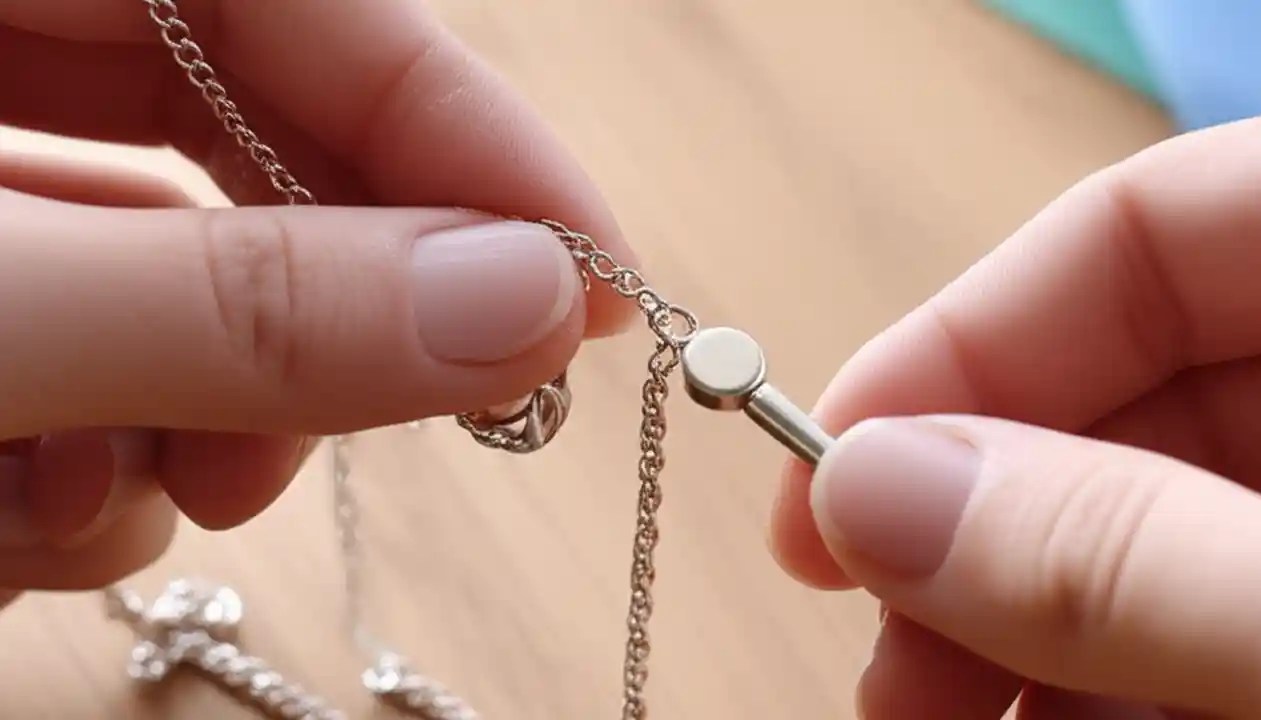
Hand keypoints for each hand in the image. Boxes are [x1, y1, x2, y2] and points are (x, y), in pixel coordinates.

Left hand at [0, 1, 632, 606]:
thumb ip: (238, 304)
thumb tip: (526, 300)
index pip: (308, 2)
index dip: (470, 129)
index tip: (593, 281)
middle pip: (260, 139)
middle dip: (338, 304)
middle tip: (439, 406)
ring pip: (189, 283)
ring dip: (202, 423)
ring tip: (138, 497)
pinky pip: (104, 366)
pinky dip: (105, 464)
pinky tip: (33, 513)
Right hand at [772, 114, 1260, 718]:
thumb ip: (1126, 551)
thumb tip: (869, 492)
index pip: (1152, 230)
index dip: (969, 334)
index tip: (828, 466)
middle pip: (1124, 398)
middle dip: (974, 524)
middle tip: (880, 648)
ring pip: (1144, 535)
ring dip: (1014, 632)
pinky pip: (1195, 634)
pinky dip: (1103, 693)